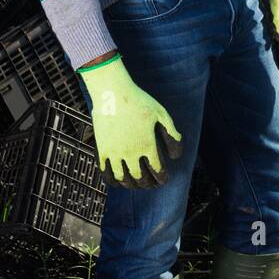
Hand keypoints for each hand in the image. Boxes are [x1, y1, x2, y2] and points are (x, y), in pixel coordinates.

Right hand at [77, 55, 182, 188]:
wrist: (113, 93)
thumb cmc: (139, 101)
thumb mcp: (162, 114)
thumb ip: (172, 134)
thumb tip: (176, 155)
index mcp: (147, 145)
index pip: (157, 170)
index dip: (162, 178)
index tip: (164, 179)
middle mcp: (131, 153)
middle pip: (140, 178)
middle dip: (148, 183)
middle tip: (152, 184)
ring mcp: (115, 153)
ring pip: (123, 179)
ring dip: (131, 185)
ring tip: (136, 185)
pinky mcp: (102, 150)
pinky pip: (106, 172)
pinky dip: (112, 181)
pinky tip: (118, 182)